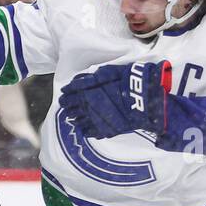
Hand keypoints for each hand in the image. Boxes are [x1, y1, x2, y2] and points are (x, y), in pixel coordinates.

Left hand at [58, 60, 172, 139]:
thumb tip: (77, 81)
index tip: (63, 95)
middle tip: (65, 107)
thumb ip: (90, 78)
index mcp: (86, 91)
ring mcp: (94, 119)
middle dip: (67, 107)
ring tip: (72, 119)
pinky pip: (89, 132)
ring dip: (74, 119)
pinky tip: (83, 130)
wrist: (142, 98)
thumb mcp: (107, 73)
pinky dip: (84, 130)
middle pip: (71, 108)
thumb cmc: (126, 81)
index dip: (65, 94)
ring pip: (78, 121)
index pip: (69, 93)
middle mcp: (86, 106)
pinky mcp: (103, 130)